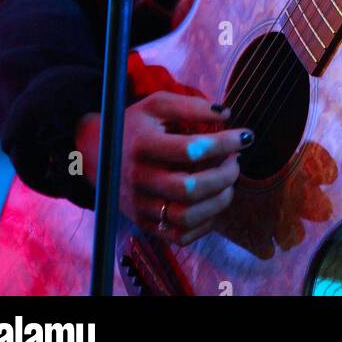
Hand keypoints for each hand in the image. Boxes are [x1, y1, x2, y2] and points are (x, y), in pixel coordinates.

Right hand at [74, 92, 251, 246]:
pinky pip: (179, 236)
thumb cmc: (136, 125)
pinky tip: (213, 202)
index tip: (245, 136)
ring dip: (219, 200)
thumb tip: (227, 116)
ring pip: (186, 217)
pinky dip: (205, 224)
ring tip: (229, 181)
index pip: (190, 149)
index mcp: (143, 144)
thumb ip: (191, 106)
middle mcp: (139, 178)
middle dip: (224, 175)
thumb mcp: (157, 104)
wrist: (96, 153)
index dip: (224, 143)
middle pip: (190, 188)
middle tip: (236, 161)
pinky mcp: (144, 223)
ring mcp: (140, 205)